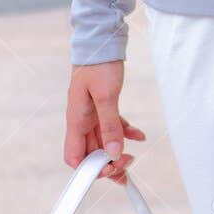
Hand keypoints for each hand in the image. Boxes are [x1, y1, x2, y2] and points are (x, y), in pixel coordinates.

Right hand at [65, 60, 145, 184]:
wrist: (101, 42)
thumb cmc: (97, 65)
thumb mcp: (106, 95)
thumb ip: (110, 124)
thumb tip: (113, 152)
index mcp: (76, 120)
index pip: (74, 157)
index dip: (89, 170)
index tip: (108, 171)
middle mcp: (82, 121)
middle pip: (90, 153)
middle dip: (107, 164)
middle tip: (126, 167)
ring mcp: (91, 114)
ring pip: (103, 142)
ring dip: (116, 152)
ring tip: (132, 157)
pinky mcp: (102, 106)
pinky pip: (113, 126)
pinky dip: (125, 132)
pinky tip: (138, 136)